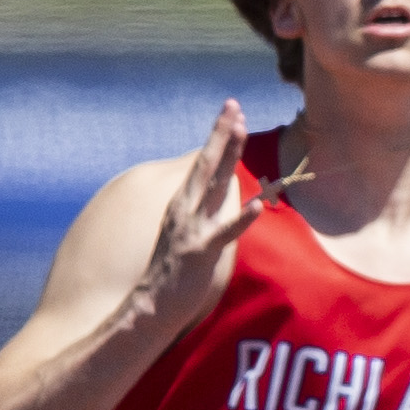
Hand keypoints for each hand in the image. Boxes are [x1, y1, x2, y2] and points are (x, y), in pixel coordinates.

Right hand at [133, 102, 275, 335]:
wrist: (151, 303)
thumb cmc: (173, 270)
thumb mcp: (187, 230)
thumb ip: (203, 209)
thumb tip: (219, 191)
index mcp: (183, 203)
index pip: (202, 162)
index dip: (218, 137)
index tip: (232, 111)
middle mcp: (185, 208)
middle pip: (206, 163)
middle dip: (221, 134)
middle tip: (235, 106)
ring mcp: (192, 228)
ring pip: (214, 186)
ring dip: (229, 158)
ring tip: (243, 132)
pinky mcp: (202, 252)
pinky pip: (225, 232)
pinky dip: (242, 218)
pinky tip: (259, 204)